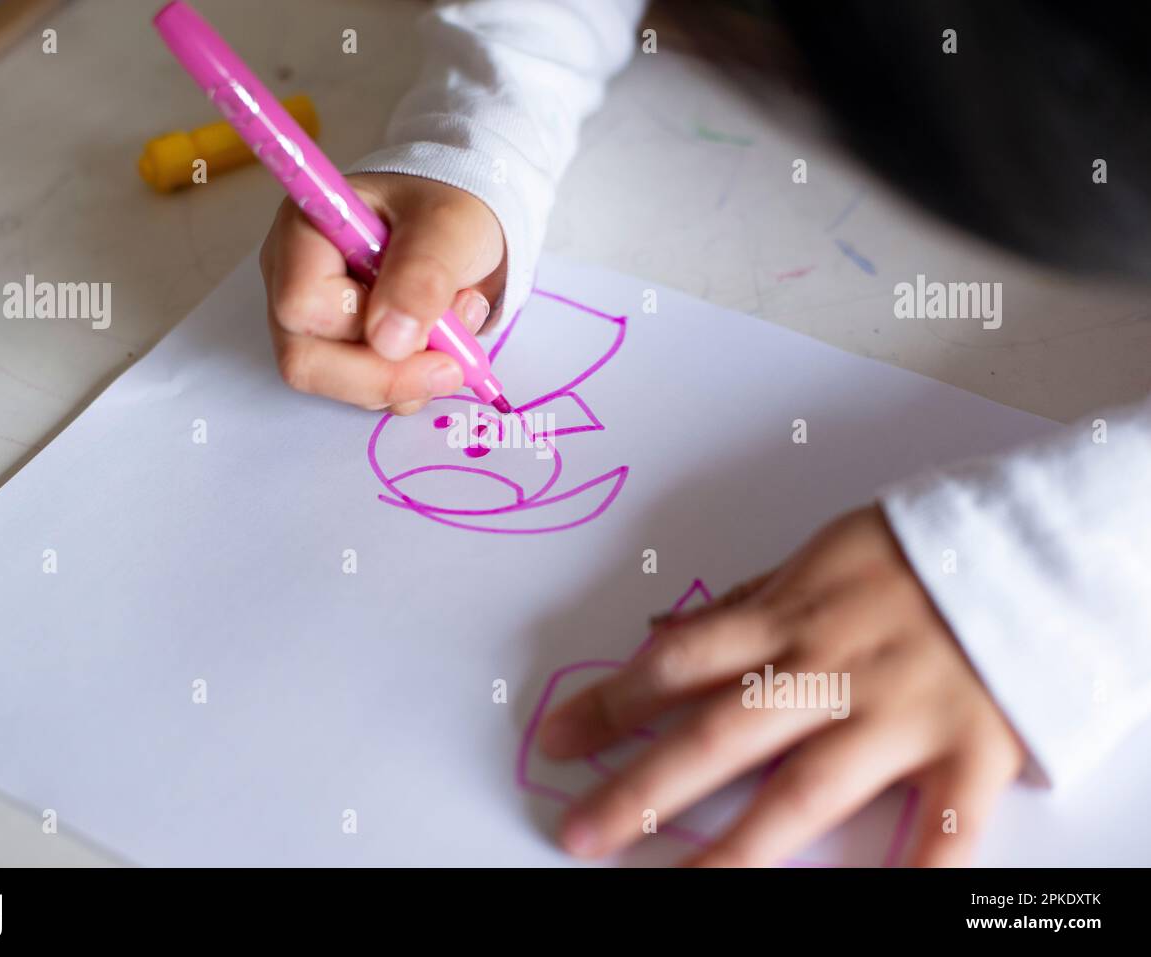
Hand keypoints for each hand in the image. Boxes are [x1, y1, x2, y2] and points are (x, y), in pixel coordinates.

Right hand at [259, 172, 505, 414]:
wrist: (462, 229)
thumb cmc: (445, 213)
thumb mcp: (449, 227)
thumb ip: (423, 275)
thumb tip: (389, 342)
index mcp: (306, 231)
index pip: (303, 306)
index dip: (363, 330)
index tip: (433, 329)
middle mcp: (292, 280)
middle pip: (307, 362)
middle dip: (388, 375)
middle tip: (452, 365)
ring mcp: (312, 324)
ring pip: (339, 387)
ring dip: (407, 380)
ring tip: (456, 334)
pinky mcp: (340, 353)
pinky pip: (366, 393)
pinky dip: (411, 384)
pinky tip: (442, 347)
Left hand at [538, 505, 1025, 865]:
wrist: (1031, 547)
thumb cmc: (911, 555)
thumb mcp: (815, 557)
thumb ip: (741, 604)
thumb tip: (661, 633)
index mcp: (789, 616)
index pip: (678, 665)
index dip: (610, 704)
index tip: (556, 739)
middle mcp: (831, 669)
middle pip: (719, 735)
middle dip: (643, 789)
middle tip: (582, 830)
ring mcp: (899, 713)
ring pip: (805, 793)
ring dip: (736, 852)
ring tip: (677, 894)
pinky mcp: (970, 750)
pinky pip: (940, 829)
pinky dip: (910, 877)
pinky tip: (868, 913)